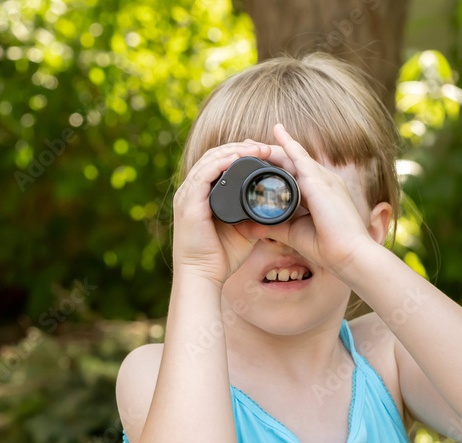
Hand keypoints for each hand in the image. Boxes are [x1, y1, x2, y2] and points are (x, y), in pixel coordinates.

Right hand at [171, 140, 273, 284]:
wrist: (202, 276)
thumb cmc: (219, 258)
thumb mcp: (242, 231)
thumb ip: (253, 217)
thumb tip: (274, 209)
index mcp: (201, 196)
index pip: (218, 163)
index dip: (238, 153)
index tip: (262, 152)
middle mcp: (191, 191)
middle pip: (214, 156)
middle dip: (239, 147)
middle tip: (263, 146)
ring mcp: (187, 196)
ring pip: (209, 160)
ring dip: (234, 151)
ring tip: (257, 148)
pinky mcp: (188, 203)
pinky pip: (204, 174)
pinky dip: (222, 162)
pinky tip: (239, 158)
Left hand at [259, 124, 376, 273]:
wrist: (348, 255)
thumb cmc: (328, 246)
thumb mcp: (292, 232)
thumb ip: (271, 225)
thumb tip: (248, 226)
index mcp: (317, 192)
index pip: (291, 173)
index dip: (272, 166)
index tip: (251, 161)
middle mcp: (321, 181)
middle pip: (290, 161)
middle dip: (268, 152)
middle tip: (246, 145)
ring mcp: (323, 178)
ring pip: (293, 156)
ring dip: (272, 148)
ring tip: (251, 142)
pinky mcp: (322, 181)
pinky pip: (302, 157)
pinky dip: (289, 145)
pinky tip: (277, 133)